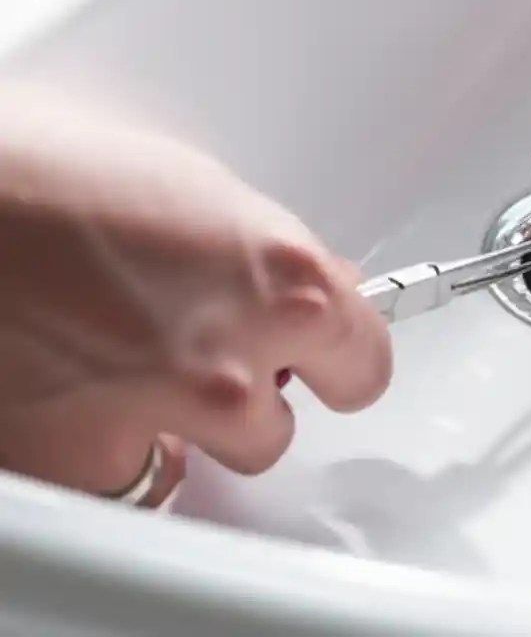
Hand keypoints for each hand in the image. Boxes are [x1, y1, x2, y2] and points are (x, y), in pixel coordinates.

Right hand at [0, 85, 391, 505]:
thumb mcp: (193, 188)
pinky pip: (121, 480)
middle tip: (189, 355)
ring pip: (206, 461)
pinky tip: (65, 394)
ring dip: (177, 428)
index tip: (322, 365)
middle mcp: (238, 360)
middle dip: (247, 399)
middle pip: (283, 425)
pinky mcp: (84, 465)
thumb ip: (266, 256)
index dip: (336, 364)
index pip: (364, 363)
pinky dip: (101, 451)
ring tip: (111, 362)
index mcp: (285, 281)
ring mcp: (164, 418)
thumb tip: (311, 282)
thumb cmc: (48, 168)